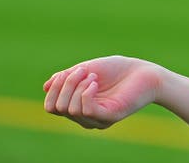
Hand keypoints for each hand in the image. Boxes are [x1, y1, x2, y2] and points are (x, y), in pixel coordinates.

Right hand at [43, 55, 160, 129]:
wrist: (143, 72)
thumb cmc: (117, 70)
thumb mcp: (86, 69)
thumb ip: (66, 78)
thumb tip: (45, 86)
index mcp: (78, 106)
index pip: (51, 106)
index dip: (54, 88)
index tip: (67, 72)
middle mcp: (85, 117)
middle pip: (57, 107)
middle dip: (65, 84)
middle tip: (84, 70)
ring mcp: (97, 119)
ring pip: (70, 109)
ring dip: (77, 85)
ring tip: (94, 76)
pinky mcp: (109, 117)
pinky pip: (85, 110)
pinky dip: (85, 92)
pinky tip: (96, 82)